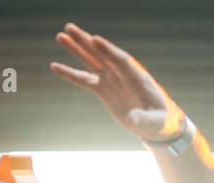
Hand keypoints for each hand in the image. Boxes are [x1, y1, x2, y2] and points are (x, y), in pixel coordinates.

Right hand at [50, 23, 187, 141]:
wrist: (154, 123)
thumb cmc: (159, 120)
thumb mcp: (154, 121)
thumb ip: (143, 119)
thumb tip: (132, 119)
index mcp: (137, 78)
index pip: (121, 60)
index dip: (109, 51)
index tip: (95, 40)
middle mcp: (122, 75)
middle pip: (103, 55)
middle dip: (87, 42)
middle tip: (69, 28)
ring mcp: (111, 80)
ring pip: (91, 62)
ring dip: (76, 49)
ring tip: (61, 36)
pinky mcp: (103, 89)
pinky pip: (84, 80)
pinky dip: (70, 73)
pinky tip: (55, 66)